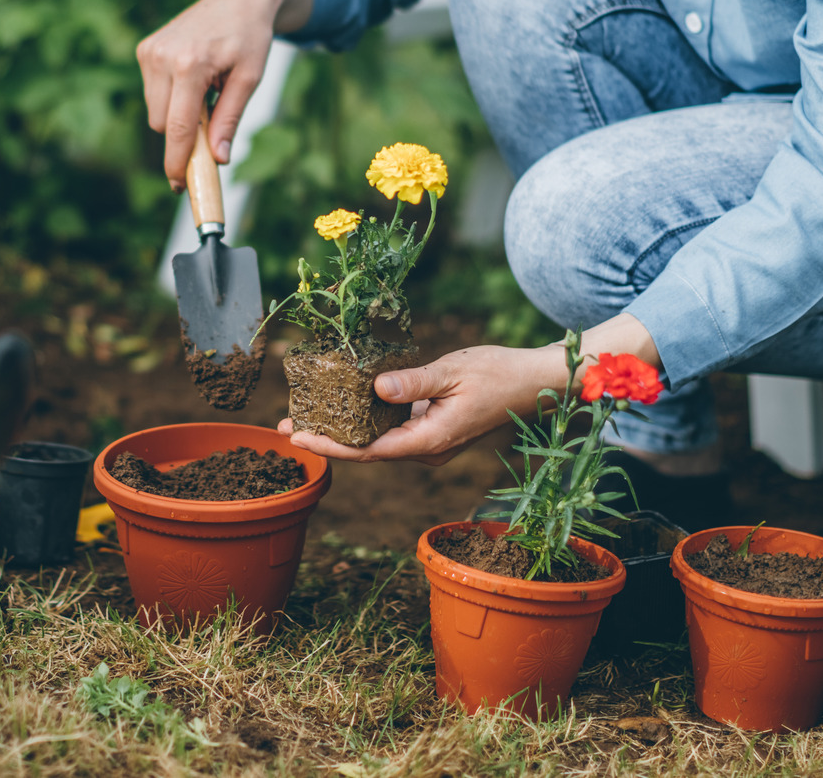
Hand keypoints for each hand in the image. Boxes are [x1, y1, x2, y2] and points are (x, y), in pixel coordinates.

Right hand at [136, 0, 312, 187]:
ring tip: (206, 91)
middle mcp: (163, 57)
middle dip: (182, 135)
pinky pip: (153, 93)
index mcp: (190, 65)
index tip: (179, 185)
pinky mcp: (145, 49)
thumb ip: (230, 119)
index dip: (176, 161)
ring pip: (155, 111)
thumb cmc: (250, 38)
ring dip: (177, 114)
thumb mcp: (249, 79)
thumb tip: (219, 159)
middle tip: (210, 127)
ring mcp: (150, 51)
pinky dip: (172, 97)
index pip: (177, 127)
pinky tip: (193, 79)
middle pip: (162, 124)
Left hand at [280, 345, 566, 464]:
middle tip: (286, 424)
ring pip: (377, 440)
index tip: (297, 437)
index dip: (329, 446)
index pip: (368, 451)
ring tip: (305, 413)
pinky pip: (392, 429)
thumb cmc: (499, 374)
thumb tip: (376, 387)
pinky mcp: (433, 429)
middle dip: (326, 439)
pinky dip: (365, 419)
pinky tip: (344, 402)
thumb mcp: (453, 371)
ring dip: (343, 429)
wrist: (536, 383)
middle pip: (366, 449)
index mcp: (430, 441)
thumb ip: (414, 382)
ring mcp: (430, 442)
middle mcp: (426, 449)